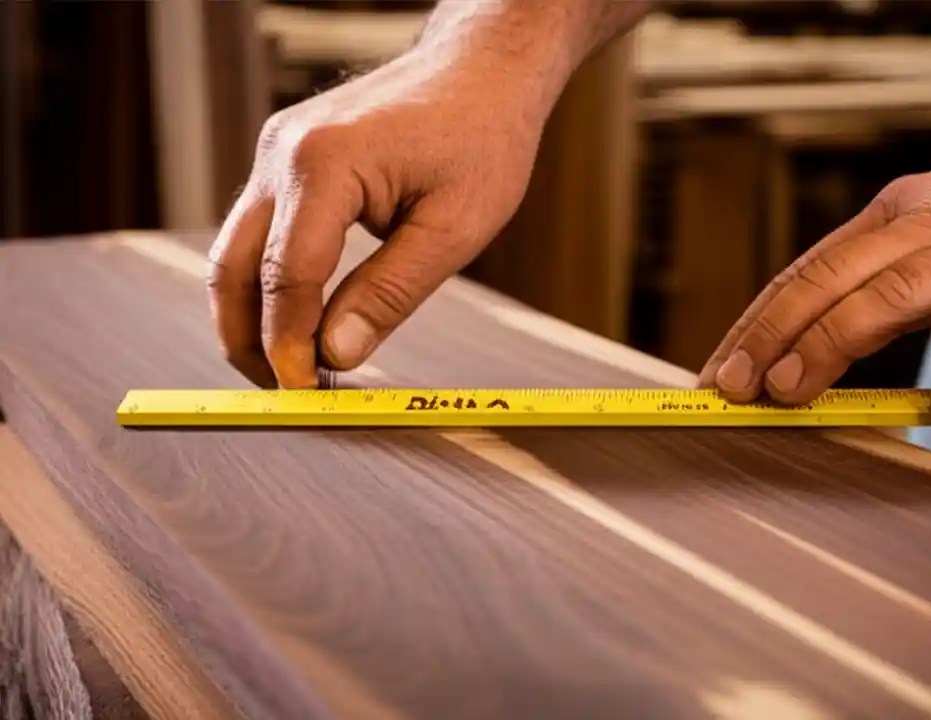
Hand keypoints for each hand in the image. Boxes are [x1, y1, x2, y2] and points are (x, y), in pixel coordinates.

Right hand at [207, 51, 543, 387]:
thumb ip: (390, 293)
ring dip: (252, 315)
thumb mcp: (454, 229)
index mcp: (324, 166)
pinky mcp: (285, 158)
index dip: (290, 346)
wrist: (482, 70)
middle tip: (287, 394)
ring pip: (235, 253)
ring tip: (292, 368)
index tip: (307, 394)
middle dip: (250, 342)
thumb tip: (336, 355)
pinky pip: (259, 231)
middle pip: (235, 270)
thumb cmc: (482, 138)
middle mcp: (283, 154)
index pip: (288, 278)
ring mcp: (277, 152)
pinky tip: (303, 319)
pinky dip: (270, 281)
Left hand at [698, 134, 930, 422]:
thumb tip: (823, 349)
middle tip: (732, 390)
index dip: (759, 321)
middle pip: (836, 278)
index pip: (813, 268)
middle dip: (773, 334)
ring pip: (897, 292)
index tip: (720, 372)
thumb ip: (898, 284)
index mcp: (907, 213)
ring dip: (837, 342)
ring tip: (796, 394)